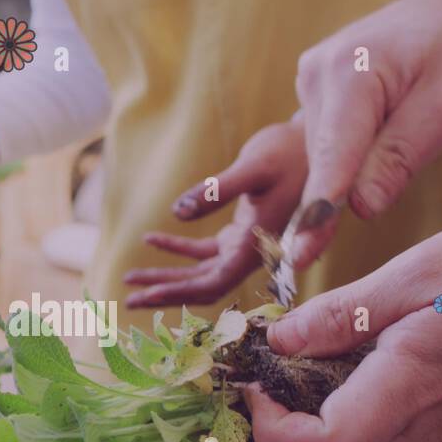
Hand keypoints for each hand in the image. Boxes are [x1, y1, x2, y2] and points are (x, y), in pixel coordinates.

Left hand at [124, 121, 305, 307]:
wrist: (314, 143)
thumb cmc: (289, 153)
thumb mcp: (252, 167)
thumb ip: (217, 190)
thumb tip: (177, 212)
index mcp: (257, 246)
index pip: (213, 283)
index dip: (179, 293)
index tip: (146, 297)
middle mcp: (251, 253)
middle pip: (202, 284)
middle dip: (165, 292)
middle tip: (127, 298)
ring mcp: (245, 244)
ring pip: (200, 271)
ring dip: (167, 276)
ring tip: (130, 278)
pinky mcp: (240, 231)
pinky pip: (204, 250)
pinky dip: (177, 248)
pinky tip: (150, 240)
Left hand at [235, 221, 441, 441]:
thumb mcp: (419, 271)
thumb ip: (341, 311)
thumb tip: (275, 340)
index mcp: (406, 389)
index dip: (268, 431)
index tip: (252, 380)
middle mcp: (414, 429)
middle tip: (232, 428)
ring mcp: (424, 436)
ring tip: (254, 419)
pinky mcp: (430, 428)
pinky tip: (298, 403)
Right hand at [287, 0, 441, 268]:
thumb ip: (401, 158)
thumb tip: (360, 209)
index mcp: (351, 71)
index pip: (333, 153)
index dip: (319, 206)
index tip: (300, 251)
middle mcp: (317, 74)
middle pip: (323, 159)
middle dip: (337, 198)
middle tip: (328, 247)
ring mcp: (311, 81)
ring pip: (324, 155)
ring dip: (350, 176)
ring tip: (400, 147)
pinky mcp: (315, 92)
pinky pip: (327, 143)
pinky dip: (347, 162)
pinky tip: (376, 150)